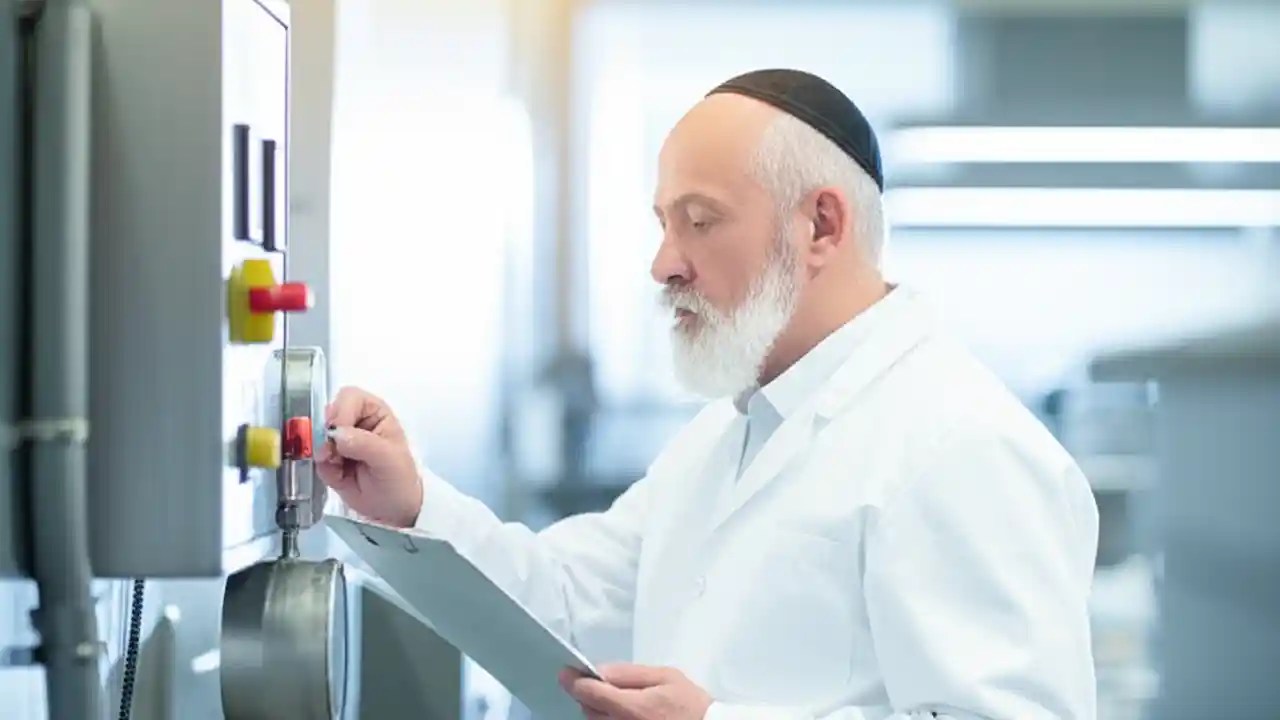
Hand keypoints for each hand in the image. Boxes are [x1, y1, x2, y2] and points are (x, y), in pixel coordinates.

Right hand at [316, 386, 422, 527]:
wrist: (396, 509)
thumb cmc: (400, 478)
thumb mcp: (388, 459)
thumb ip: (364, 443)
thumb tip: (336, 434)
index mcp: (374, 412)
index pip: (349, 397)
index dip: (341, 411)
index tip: (339, 433)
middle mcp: (355, 422)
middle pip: (327, 414)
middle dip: (326, 434)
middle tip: (333, 453)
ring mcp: (340, 442)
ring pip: (317, 437)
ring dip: (324, 453)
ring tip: (339, 468)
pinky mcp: (331, 461)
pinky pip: (317, 459)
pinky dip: (324, 469)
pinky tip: (339, 478)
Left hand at [559, 664, 712, 719]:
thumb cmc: (690, 704)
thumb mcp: (666, 677)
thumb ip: (630, 673)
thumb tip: (599, 670)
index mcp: (633, 708)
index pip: (590, 694)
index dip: (573, 681)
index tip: (565, 672)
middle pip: (587, 710)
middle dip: (588, 694)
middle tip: (598, 683)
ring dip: (596, 710)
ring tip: (614, 700)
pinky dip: (606, 719)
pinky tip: (620, 713)